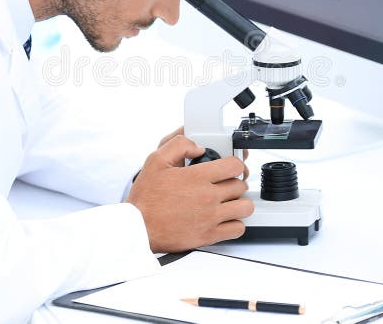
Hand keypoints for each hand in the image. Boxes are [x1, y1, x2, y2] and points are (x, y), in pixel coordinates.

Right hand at [126, 135, 254, 252]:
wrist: (138, 228)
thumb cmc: (146, 198)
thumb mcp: (155, 161)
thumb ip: (178, 146)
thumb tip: (197, 147)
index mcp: (197, 177)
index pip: (234, 166)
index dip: (235, 164)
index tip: (230, 167)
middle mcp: (207, 197)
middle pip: (240, 185)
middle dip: (235, 182)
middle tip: (226, 184)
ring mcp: (210, 217)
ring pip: (245, 207)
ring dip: (240, 203)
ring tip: (230, 201)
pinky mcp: (209, 235)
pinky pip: (237, 229)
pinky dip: (236, 224)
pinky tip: (226, 219)